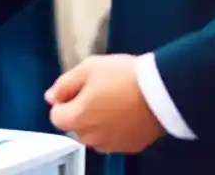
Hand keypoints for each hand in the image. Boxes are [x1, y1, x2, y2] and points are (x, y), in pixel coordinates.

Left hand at [45, 55, 164, 153]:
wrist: (163, 91)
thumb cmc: (126, 77)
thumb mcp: (88, 68)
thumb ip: (64, 84)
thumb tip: (51, 97)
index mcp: (78, 118)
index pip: (56, 116)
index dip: (65, 101)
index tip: (79, 89)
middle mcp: (92, 137)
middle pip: (76, 127)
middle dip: (81, 111)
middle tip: (99, 91)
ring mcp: (112, 144)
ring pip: (94, 134)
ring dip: (98, 121)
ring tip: (116, 100)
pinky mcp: (131, 146)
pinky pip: (114, 138)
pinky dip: (116, 128)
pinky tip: (127, 111)